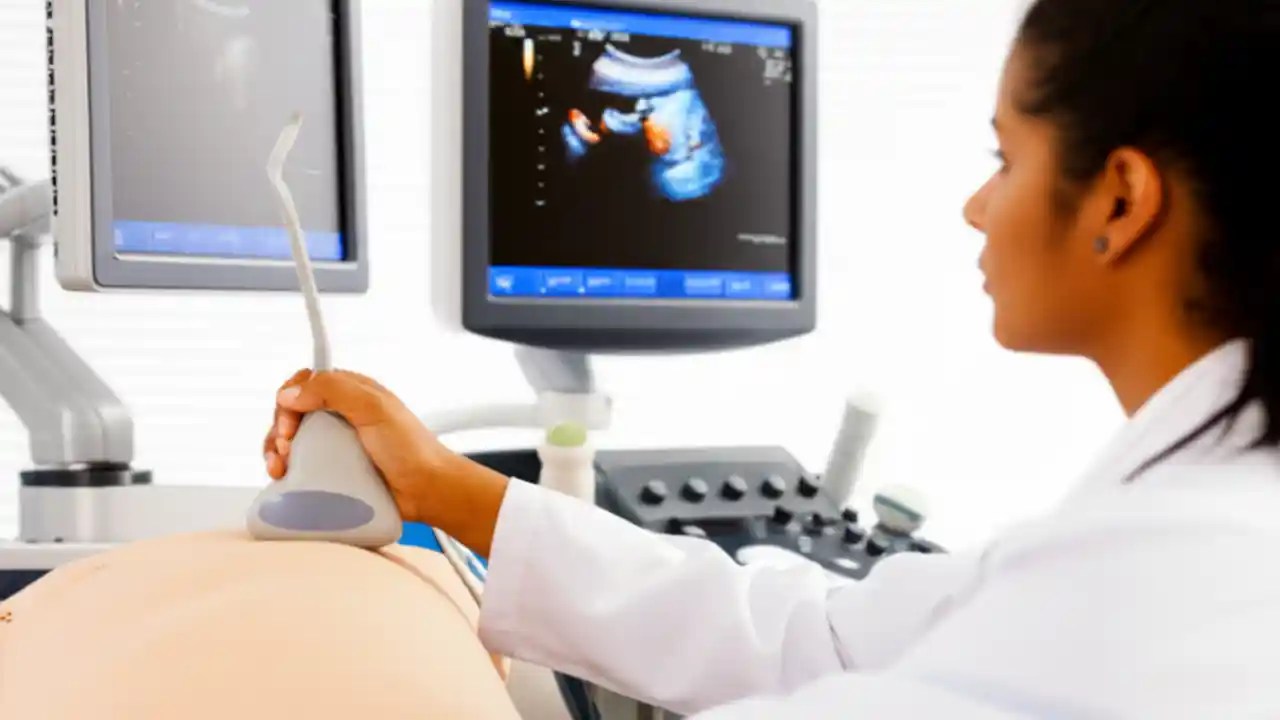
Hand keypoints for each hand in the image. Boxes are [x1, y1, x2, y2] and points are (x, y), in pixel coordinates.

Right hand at [263, 370, 509, 555]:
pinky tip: (283, 478)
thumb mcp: (374, 408)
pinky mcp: (334, 471)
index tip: (291, 422)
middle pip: (292, 413)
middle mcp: (341, 416)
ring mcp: (336, 445)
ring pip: (292, 440)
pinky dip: (286, 470)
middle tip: (286, 448)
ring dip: (275, 450)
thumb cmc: (411, 448)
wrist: (428, 490)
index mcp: (352, 393)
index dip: (290, 399)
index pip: (305, 384)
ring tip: (279, 467)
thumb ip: (334, 390)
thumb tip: (290, 393)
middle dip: (280, 428)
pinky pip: (302, 466)